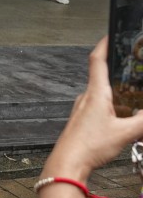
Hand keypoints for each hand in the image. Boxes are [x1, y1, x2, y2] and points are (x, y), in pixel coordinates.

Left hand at [43, 37, 142, 180]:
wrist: (66, 163)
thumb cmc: (89, 146)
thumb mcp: (124, 133)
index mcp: (96, 93)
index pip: (97, 60)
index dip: (104, 44)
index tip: (111, 33)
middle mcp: (86, 97)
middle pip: (101, 75)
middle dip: (116, 68)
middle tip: (131, 64)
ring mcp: (82, 109)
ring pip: (100, 92)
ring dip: (115, 89)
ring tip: (131, 91)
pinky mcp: (81, 121)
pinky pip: (98, 106)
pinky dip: (111, 104)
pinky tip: (121, 115)